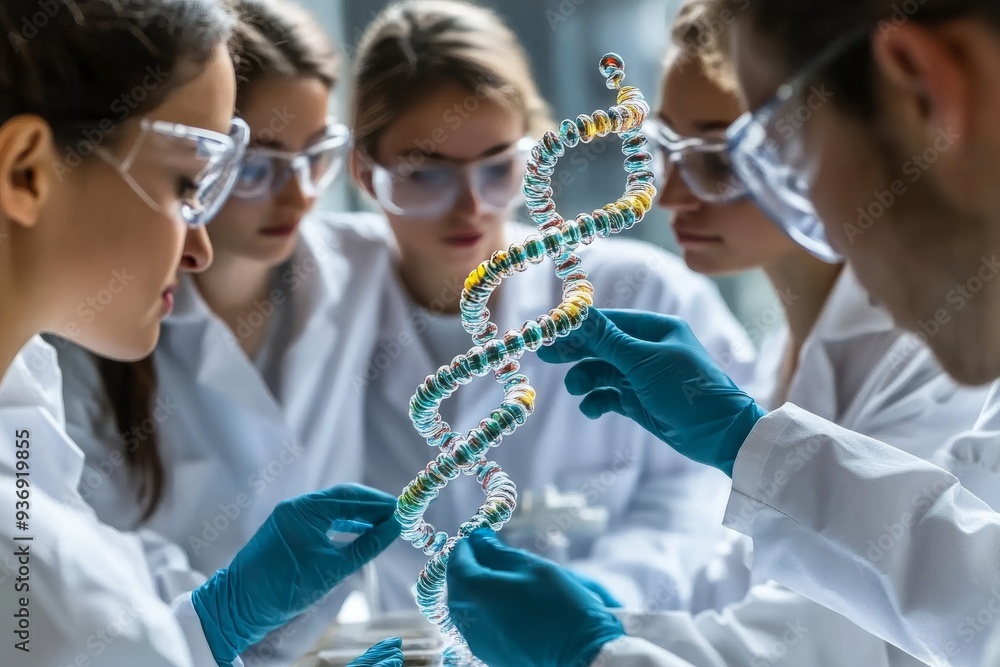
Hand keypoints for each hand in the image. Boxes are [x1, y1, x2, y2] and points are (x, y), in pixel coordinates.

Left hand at [192, 484, 400, 664]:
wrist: (240, 607)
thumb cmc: (285, 588)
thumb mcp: (333, 569)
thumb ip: (367, 545)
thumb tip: (396, 527)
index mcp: (304, 509)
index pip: (350, 497)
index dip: (380, 503)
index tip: (404, 508)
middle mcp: (296, 506)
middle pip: (343, 498)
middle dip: (372, 507)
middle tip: (400, 515)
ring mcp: (291, 517)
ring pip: (334, 509)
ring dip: (360, 516)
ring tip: (386, 525)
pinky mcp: (289, 530)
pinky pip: (322, 520)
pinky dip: (344, 525)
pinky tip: (362, 533)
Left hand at [448, 529, 624, 666]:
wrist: (580, 653)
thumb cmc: (560, 605)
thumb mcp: (533, 568)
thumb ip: (498, 552)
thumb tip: (478, 539)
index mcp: (476, 591)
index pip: (457, 561)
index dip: (467, 546)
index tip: (479, 536)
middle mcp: (468, 618)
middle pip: (456, 586)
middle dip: (468, 567)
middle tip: (488, 554)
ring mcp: (477, 640)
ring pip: (464, 607)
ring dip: (474, 589)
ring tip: (498, 579)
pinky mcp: (489, 655)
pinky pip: (475, 625)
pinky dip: (483, 609)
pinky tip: (504, 604)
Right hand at [537, 308, 765, 475]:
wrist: (720, 435)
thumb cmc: (688, 390)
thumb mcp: (644, 362)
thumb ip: (607, 339)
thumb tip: (577, 313)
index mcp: (657, 330)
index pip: (610, 321)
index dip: (580, 326)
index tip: (551, 330)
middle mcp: (649, 350)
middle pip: (603, 345)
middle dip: (577, 351)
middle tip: (546, 356)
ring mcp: (645, 377)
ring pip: (604, 372)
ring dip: (586, 378)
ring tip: (576, 389)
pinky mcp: (641, 402)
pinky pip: (611, 396)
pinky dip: (598, 400)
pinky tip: (590, 409)